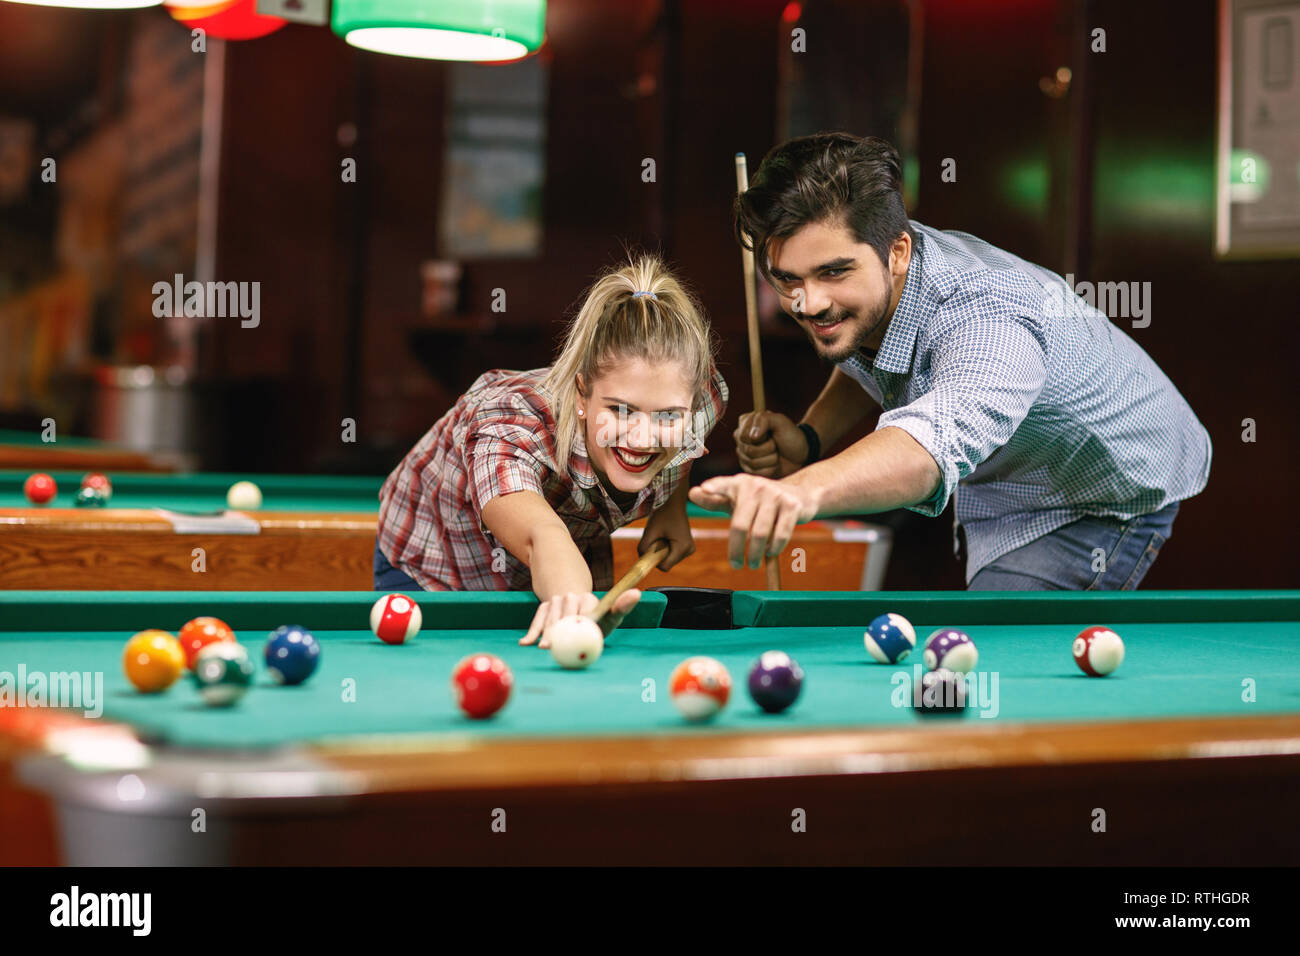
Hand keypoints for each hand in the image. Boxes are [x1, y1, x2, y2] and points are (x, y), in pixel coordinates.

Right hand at [519, 589, 642, 646]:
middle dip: (560, 631)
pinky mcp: (544, 606)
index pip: (585, 613)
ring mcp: (556, 601)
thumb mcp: (611, 614)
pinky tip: (525, 643)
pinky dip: (532, 633)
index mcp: (588, 599)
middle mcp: (571, 597)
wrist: (577, 605)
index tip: (578, 632)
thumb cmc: (597, 617)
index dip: (581, 623)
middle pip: (564, 617)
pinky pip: (537, 620)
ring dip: (545, 634)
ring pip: (550, 620)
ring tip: (545, 648)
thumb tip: (637, 592)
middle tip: (555, 646)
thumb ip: (622, 606)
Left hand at [639, 510, 694, 570]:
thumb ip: (643, 547)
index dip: (654, 560)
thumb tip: (641, 560)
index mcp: (682, 547)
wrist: (674, 503)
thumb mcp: (650, 531)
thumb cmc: (663, 514)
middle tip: (657, 537)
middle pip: (667, 564)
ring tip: (663, 535)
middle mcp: (689, 550)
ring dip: (662, 551)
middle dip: (659, 554)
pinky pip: (672, 555)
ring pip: (669, 560)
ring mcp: (690, 549)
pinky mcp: (688, 548)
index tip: (650, 549)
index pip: (664, 567)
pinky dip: (666, 548)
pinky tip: (667, 535)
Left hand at [688, 474, 816, 568]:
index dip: (714, 487)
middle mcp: (756, 486)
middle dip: (737, 550)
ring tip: (753, 563)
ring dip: (755, 554)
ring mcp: (775, 495)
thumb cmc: (760, 501)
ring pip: (760, 534)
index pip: (723, 484)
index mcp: (739, 483)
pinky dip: (774, 548)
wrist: (800, 494)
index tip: (703, 490)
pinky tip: (770, 553)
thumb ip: (714, 500)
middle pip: (740, 525)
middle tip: (736, 565)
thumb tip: (692, 493)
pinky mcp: (792, 506)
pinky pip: (780, 535)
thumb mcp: (737, 500)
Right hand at [733, 410, 807, 476]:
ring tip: (776, 453)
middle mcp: (741, 440)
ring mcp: (744, 456)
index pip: (744, 436)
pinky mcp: (750, 470)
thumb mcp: (779, 420)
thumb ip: (763, 419)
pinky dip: (771, 469)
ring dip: (771, 459)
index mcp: (745, 424)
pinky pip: (757, 473)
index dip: (761, 437)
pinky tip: (775, 463)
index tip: (770, 433)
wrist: (800, 452)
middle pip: (748, 450)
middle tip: (775, 444)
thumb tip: (752, 437)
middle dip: (769, 448)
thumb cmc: (789, 434)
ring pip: (753, 463)